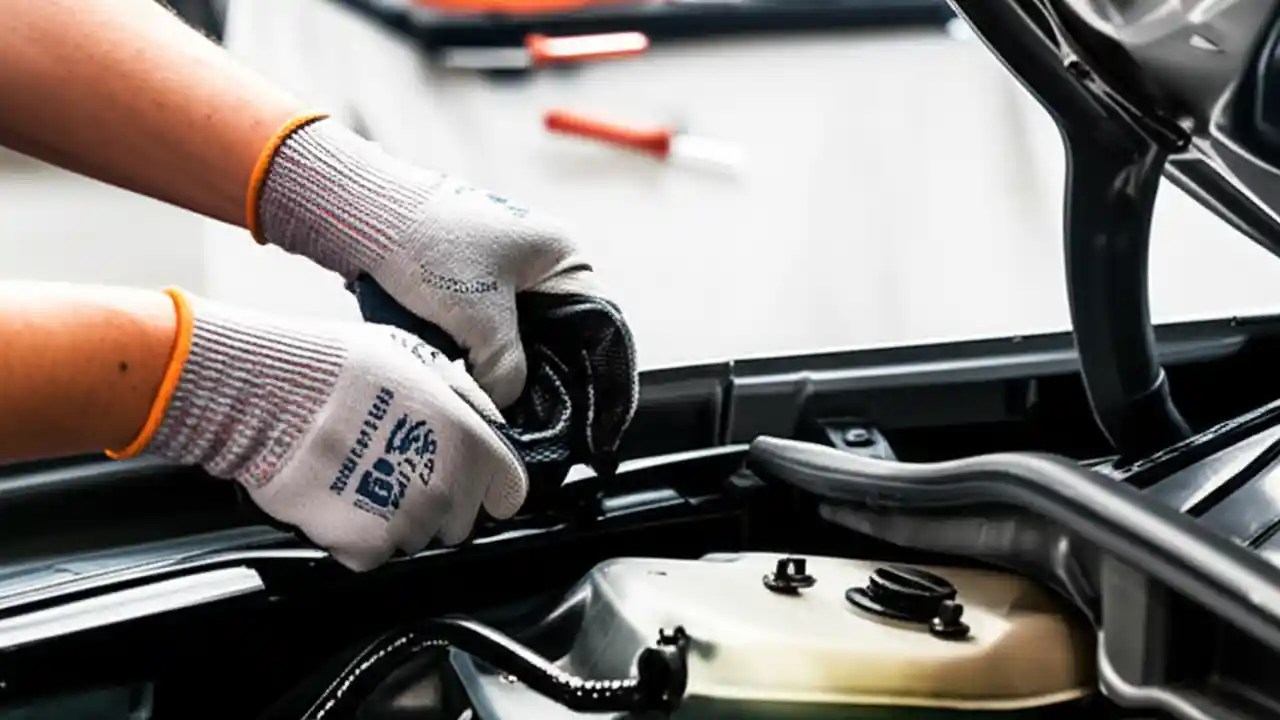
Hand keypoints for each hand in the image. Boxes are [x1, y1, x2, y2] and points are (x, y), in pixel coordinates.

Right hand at [145, 290, 527, 570]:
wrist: (274, 395)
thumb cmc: (341, 367)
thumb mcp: (420, 358)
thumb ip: (463, 399)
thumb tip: (485, 417)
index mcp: (472, 441)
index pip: (509, 490)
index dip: (485, 487)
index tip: (466, 483)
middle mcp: (448, 487)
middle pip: (458, 522)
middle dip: (433, 504)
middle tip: (394, 471)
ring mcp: (408, 522)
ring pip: (414, 539)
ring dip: (392, 520)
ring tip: (358, 479)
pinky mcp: (365, 548)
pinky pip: (371, 556)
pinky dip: (354, 540)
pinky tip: (337, 501)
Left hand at [256, 117, 605, 407]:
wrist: (360, 215)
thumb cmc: (428, 249)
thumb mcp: (478, 319)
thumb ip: (507, 371)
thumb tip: (506, 409)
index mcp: (562, 257)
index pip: (599, 326)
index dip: (596, 375)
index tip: (589, 419)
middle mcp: (541, 264)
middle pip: (561, 338)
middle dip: (548, 379)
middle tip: (541, 422)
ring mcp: (505, 273)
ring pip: (524, 340)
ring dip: (511, 371)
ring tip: (505, 408)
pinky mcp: (472, 286)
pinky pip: (492, 333)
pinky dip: (485, 358)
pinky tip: (476, 385)